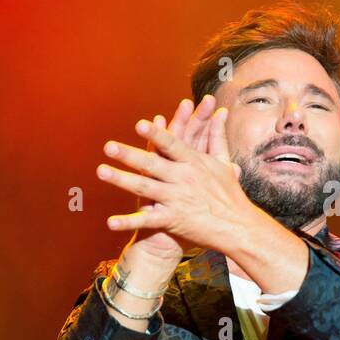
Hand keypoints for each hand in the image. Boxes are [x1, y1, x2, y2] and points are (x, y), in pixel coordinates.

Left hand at [97, 97, 251, 255]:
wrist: (238, 227)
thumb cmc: (230, 194)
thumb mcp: (224, 162)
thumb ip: (218, 136)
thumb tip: (221, 112)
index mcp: (194, 163)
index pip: (172, 145)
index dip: (157, 134)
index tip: (140, 124)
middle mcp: (183, 179)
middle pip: (152, 164)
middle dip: (129, 155)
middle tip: (109, 146)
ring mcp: (176, 200)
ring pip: (144, 188)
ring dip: (121, 180)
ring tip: (101, 171)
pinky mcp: (173, 220)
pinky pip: (146, 222)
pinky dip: (128, 222)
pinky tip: (109, 222)